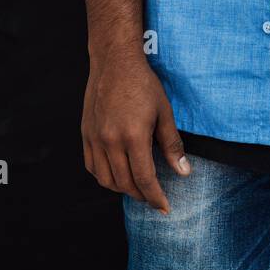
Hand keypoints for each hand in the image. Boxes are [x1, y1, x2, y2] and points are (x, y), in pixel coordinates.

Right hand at [81, 44, 189, 213]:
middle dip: (141, 195)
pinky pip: (92, 167)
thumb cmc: (143, 84)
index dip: (155, 198)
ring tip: (136, 186)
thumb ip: (172, 145)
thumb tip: (183, 173)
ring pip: (106, 180)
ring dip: (122, 188)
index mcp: (134, 136)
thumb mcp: (164, 112)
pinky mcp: (86, 134)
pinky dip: (104, 176)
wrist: (115, 61)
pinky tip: (116, 173)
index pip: (145, 179)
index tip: (164, 207)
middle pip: (125, 183)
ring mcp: (95, 138)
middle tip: (153, 197)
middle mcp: (111, 141)